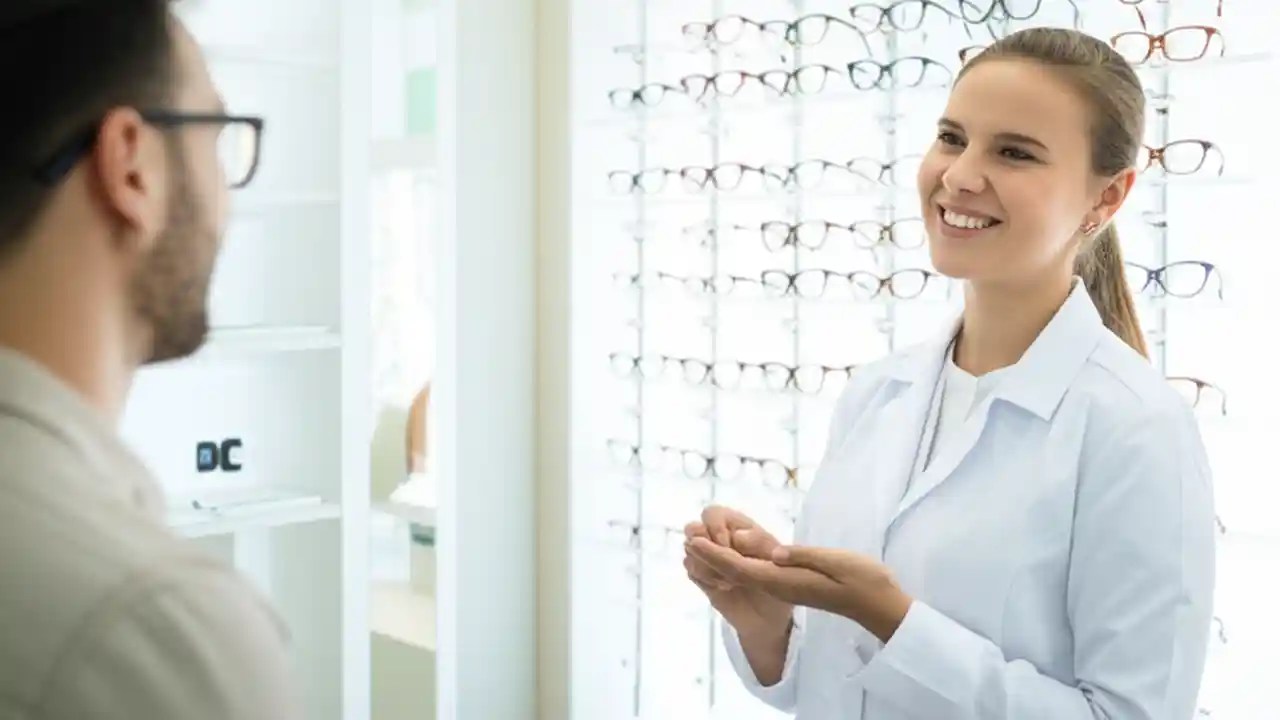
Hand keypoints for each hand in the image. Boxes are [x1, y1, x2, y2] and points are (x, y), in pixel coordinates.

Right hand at [683, 506, 793, 639]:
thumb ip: (758, 542)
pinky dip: (705, 578)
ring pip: (689, 550)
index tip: (729, 550)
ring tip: (730, 581)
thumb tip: (735, 536)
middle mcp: (719, 537)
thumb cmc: (779, 578)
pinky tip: (723, 587)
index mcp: (738, 525)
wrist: (773, 614)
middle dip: (702, 547)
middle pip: (693, 527)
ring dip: (707, 566)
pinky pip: (690, 569)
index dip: (715, 529)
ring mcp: (708, 556)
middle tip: (721, 565)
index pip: (713, 514)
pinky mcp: (702, 576)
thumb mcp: (776, 556)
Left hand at [685, 539, 913, 643]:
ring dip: (719, 559)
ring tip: (698, 541)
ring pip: (743, 573)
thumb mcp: (836, 563)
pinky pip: (755, 575)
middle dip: (709, 555)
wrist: (877, 605)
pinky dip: (736, 564)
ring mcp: (783, 587)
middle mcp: (779, 586)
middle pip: (735, 571)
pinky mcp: (790, 585)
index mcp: (785, 581)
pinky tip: (730, 553)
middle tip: (685, 534)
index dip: (714, 554)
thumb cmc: (862, 580)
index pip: (740, 568)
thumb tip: (775, 552)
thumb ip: (804, 556)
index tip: (693, 540)